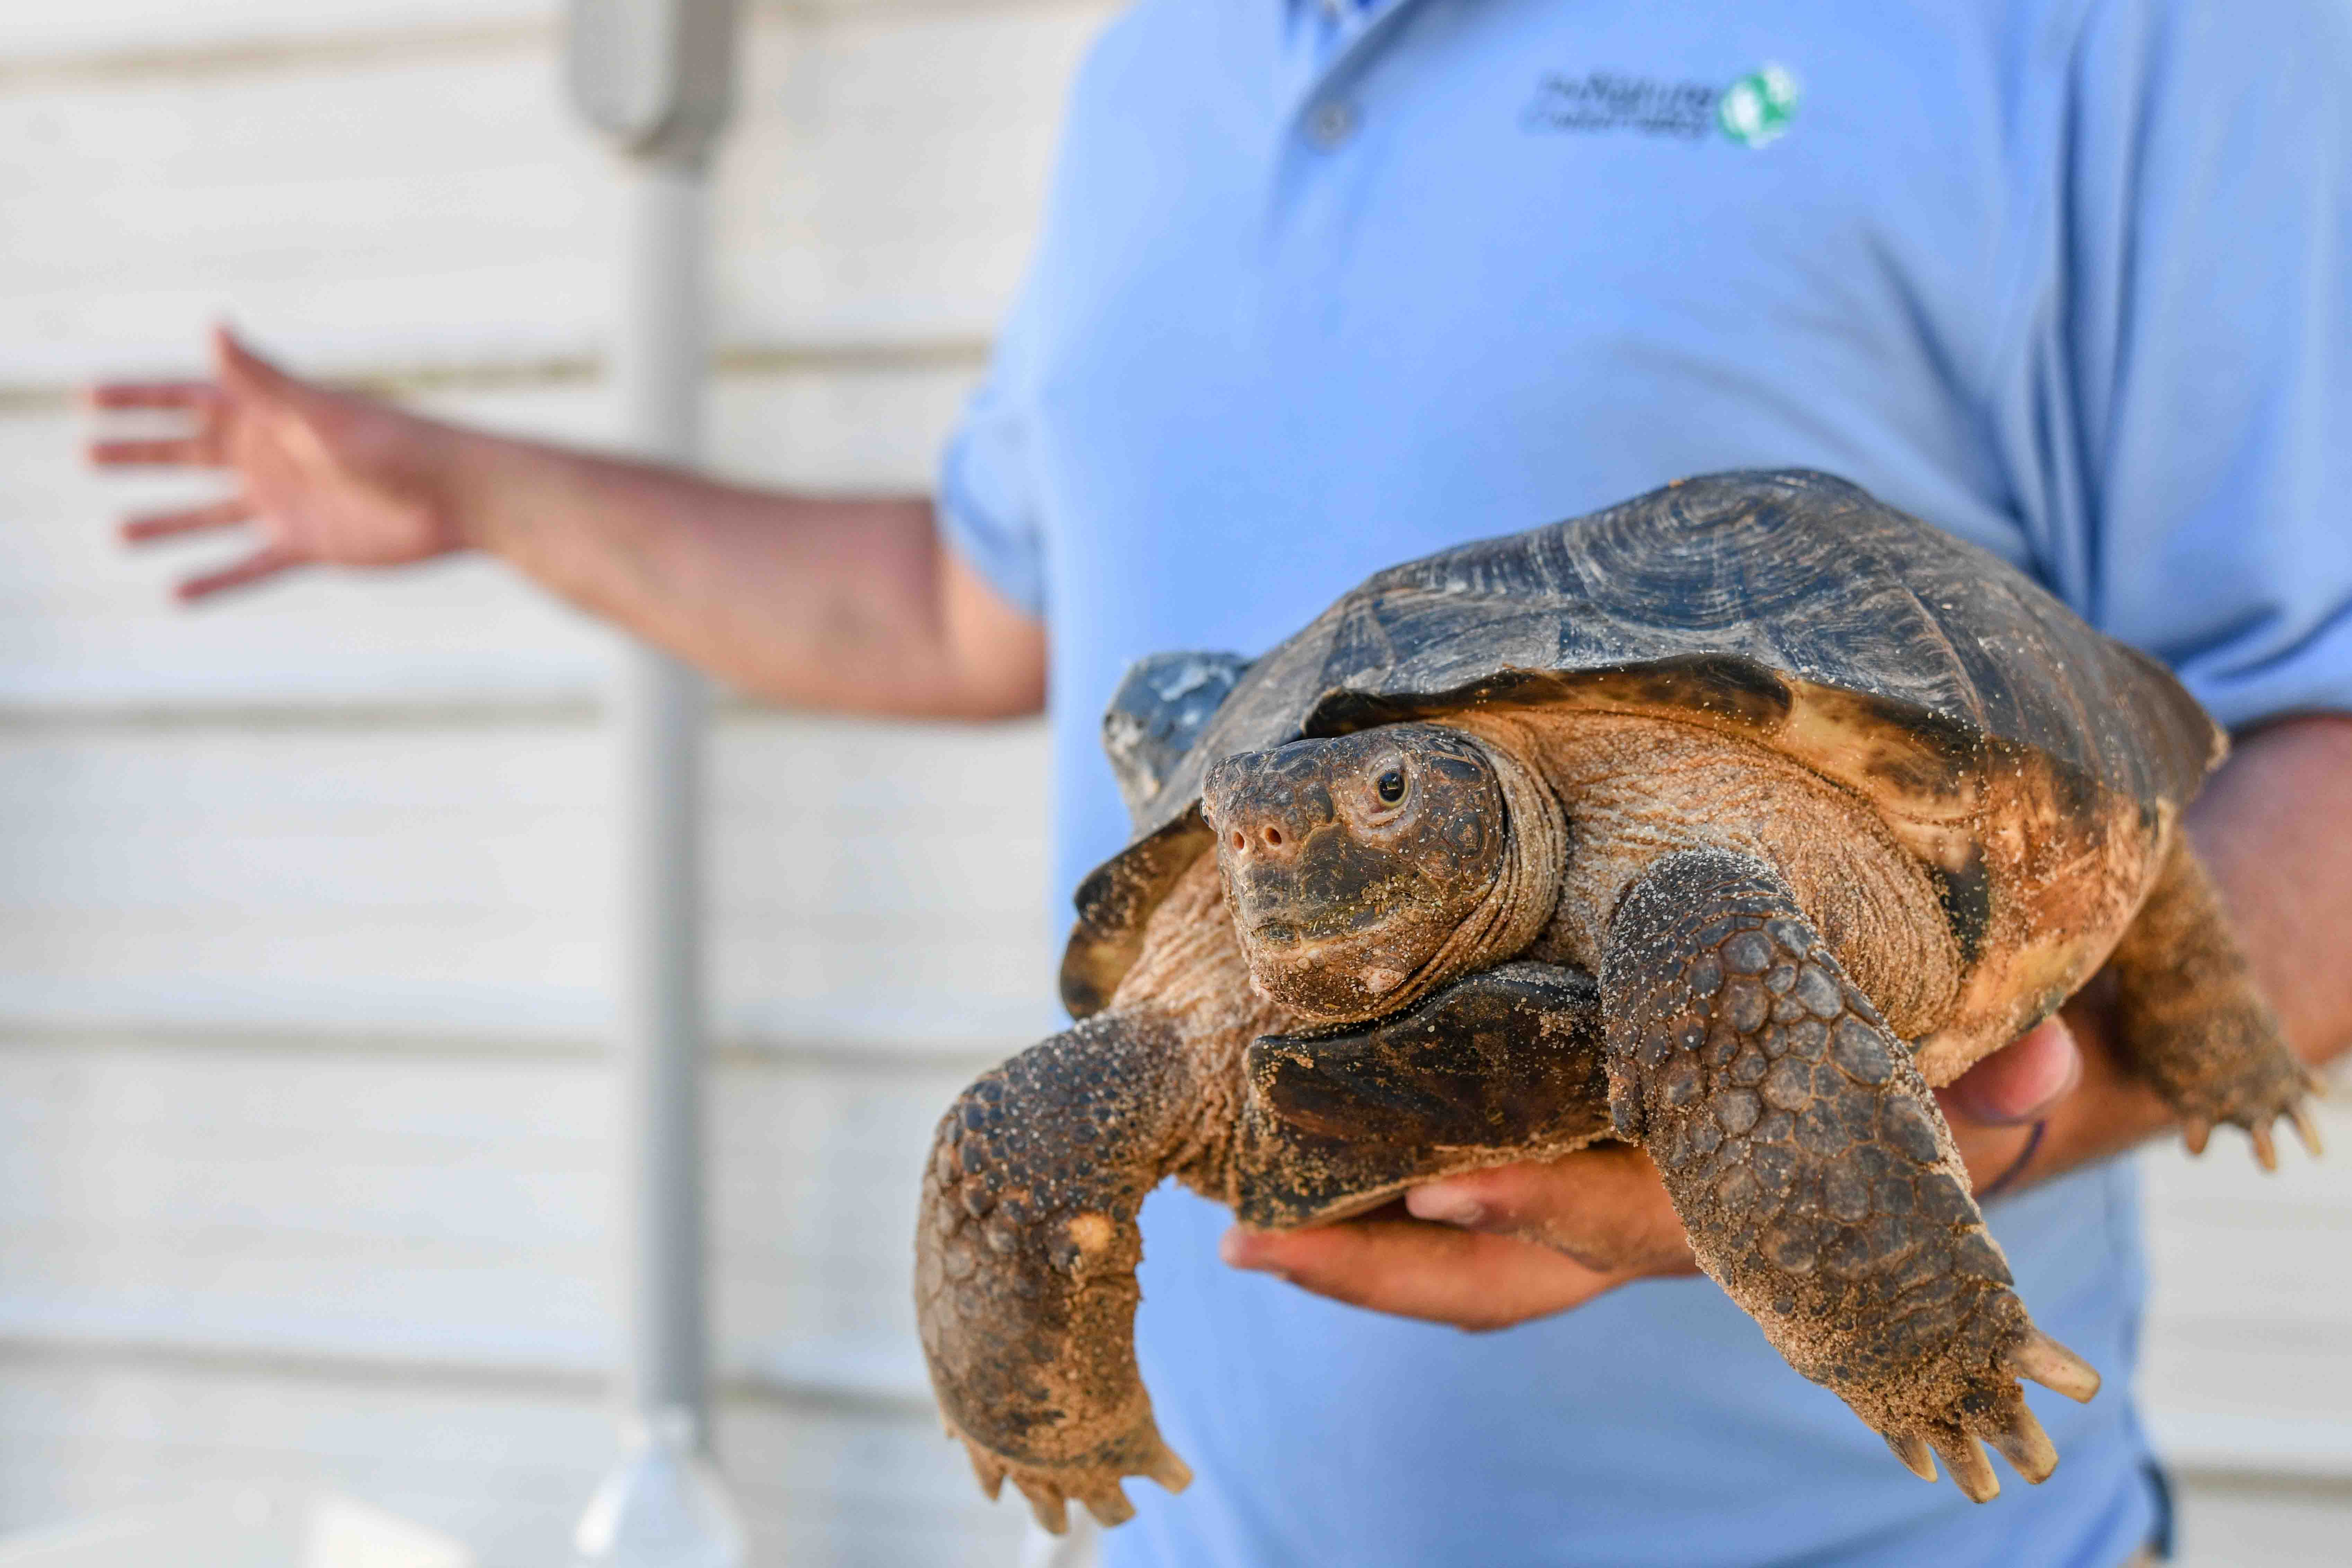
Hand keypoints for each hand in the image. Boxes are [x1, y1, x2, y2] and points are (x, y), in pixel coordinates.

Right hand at [86, 326, 466, 599]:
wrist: (457, 495)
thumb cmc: (395, 443)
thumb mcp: (318, 412)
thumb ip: (262, 377)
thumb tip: (213, 326)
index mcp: (269, 415)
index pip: (187, 398)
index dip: (137, 398)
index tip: (85, 399)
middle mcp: (272, 456)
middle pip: (188, 452)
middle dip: (137, 453)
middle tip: (85, 456)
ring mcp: (287, 502)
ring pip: (210, 514)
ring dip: (166, 522)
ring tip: (118, 534)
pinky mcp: (309, 545)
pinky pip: (250, 565)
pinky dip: (215, 578)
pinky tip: (175, 592)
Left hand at [1219, 1016, 2084, 1330]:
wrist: (1927, 1127)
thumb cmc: (1923, 1088)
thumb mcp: (1967, 1082)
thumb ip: (1995, 1080)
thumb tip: (2044, 1068)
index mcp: (1732, 1208)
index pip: (1626, 1223)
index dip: (1539, 1209)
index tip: (1438, 1191)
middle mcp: (1654, 1232)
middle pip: (1510, 1276)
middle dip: (1387, 1268)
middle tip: (1257, 1241)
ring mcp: (1607, 1222)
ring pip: (1477, 1267)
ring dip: (1364, 1253)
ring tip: (1245, 1228)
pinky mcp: (1579, 1192)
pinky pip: (1479, 1233)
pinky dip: (1397, 1223)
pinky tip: (1305, 1194)